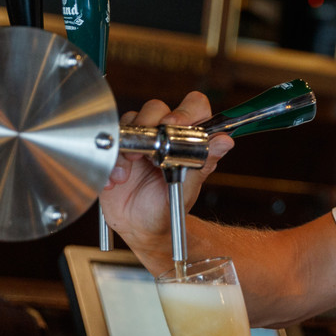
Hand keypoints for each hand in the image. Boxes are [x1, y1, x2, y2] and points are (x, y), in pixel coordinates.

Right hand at [99, 92, 233, 259]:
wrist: (139, 228)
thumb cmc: (167, 208)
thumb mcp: (187, 190)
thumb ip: (203, 164)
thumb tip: (226, 141)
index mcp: (187, 140)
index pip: (194, 106)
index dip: (186, 111)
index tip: (174, 123)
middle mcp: (163, 135)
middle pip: (157, 107)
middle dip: (150, 125)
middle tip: (148, 151)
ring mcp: (139, 140)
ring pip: (131, 120)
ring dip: (129, 145)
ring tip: (128, 170)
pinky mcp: (116, 149)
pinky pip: (110, 140)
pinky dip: (111, 160)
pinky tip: (116, 180)